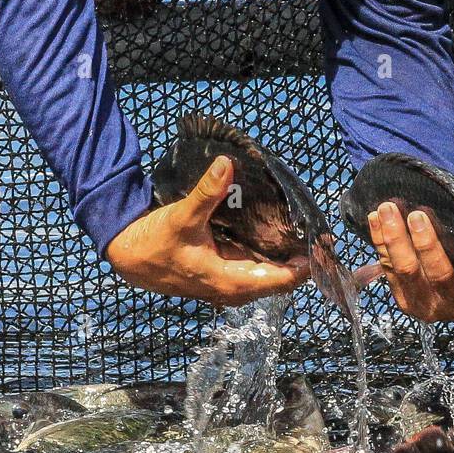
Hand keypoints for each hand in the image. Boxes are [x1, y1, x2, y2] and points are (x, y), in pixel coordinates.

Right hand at [106, 155, 310, 308]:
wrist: (129, 256)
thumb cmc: (155, 243)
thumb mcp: (182, 217)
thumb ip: (207, 192)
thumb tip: (227, 165)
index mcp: (230, 281)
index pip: (282, 280)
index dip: (307, 263)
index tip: (324, 241)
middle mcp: (233, 287)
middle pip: (280, 277)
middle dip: (301, 257)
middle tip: (322, 231)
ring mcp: (228, 282)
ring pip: (268, 272)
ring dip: (286, 255)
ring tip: (307, 228)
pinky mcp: (221, 272)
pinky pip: (254, 265)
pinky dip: (268, 251)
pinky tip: (277, 230)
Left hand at [359, 174, 453, 322]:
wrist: (451, 283)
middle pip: (440, 276)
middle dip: (427, 245)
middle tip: (417, 215)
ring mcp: (428, 306)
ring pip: (407, 272)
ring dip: (395, 239)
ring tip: (388, 209)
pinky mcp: (405, 300)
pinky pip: (387, 269)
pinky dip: (380, 241)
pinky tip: (375, 218)